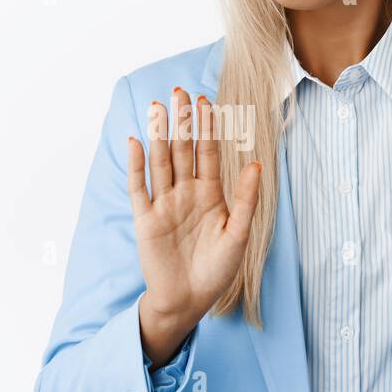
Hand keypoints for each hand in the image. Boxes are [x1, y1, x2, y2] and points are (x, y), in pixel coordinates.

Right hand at [127, 87, 261, 364]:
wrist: (189, 300)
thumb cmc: (217, 270)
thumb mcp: (238, 235)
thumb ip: (246, 200)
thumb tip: (255, 164)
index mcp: (209, 194)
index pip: (207, 153)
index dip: (206, 128)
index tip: (205, 102)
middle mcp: (185, 193)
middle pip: (182, 150)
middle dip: (181, 122)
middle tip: (179, 92)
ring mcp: (164, 204)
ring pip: (160, 162)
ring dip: (157, 135)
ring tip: (156, 107)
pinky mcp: (145, 219)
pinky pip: (139, 187)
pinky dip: (136, 165)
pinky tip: (135, 142)